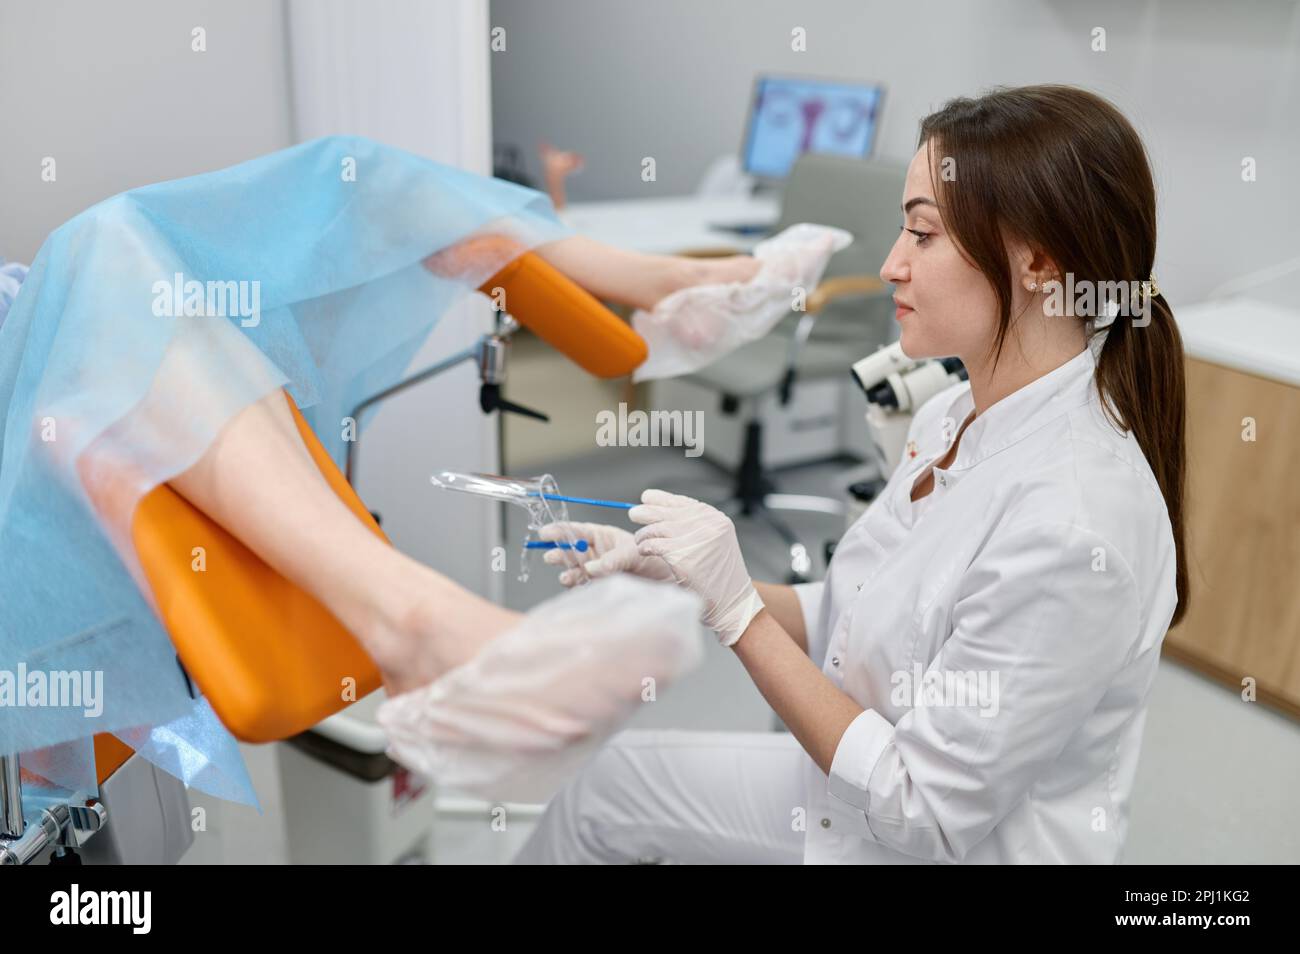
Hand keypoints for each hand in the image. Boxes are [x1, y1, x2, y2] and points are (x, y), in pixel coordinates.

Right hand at [539, 521, 673, 586]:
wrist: (668, 583)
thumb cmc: (654, 560)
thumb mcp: (634, 554)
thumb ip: (613, 560)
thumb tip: (590, 568)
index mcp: (603, 536)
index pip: (577, 530)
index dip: (560, 530)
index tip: (545, 532)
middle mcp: (596, 553)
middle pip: (571, 551)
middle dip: (560, 553)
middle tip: (552, 557)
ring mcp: (596, 570)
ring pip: (574, 569)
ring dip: (567, 572)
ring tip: (566, 576)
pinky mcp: (598, 587)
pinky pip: (582, 586)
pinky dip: (577, 586)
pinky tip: (575, 585)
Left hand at [628, 490, 763, 645]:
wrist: (733, 603)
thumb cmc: (720, 577)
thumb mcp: (714, 542)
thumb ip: (694, 526)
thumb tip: (660, 511)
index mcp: (715, 519)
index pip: (682, 502)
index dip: (661, 498)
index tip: (646, 497)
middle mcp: (707, 525)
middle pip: (667, 512)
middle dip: (646, 512)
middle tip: (633, 513)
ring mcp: (695, 540)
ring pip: (657, 529)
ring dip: (644, 534)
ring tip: (640, 541)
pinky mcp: (682, 557)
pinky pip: (654, 545)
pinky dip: (645, 547)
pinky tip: (643, 551)